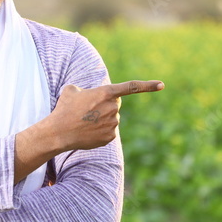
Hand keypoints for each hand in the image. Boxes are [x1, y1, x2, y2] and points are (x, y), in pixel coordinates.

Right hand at [47, 80, 164, 151]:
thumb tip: (83, 94)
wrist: (59, 132)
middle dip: (105, 106)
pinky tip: (88, 132)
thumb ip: (83, 88)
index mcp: (106, 93)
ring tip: (85, 122)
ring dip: (101, 119)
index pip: (131, 87)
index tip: (162, 85)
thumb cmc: (64, 109)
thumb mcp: (71, 90)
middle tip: (88, 110)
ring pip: (112, 119)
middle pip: (115, 105)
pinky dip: (100, 132)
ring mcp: (113, 123)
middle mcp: (113, 108)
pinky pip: (109, 132)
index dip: (148, 86)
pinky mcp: (111, 137)